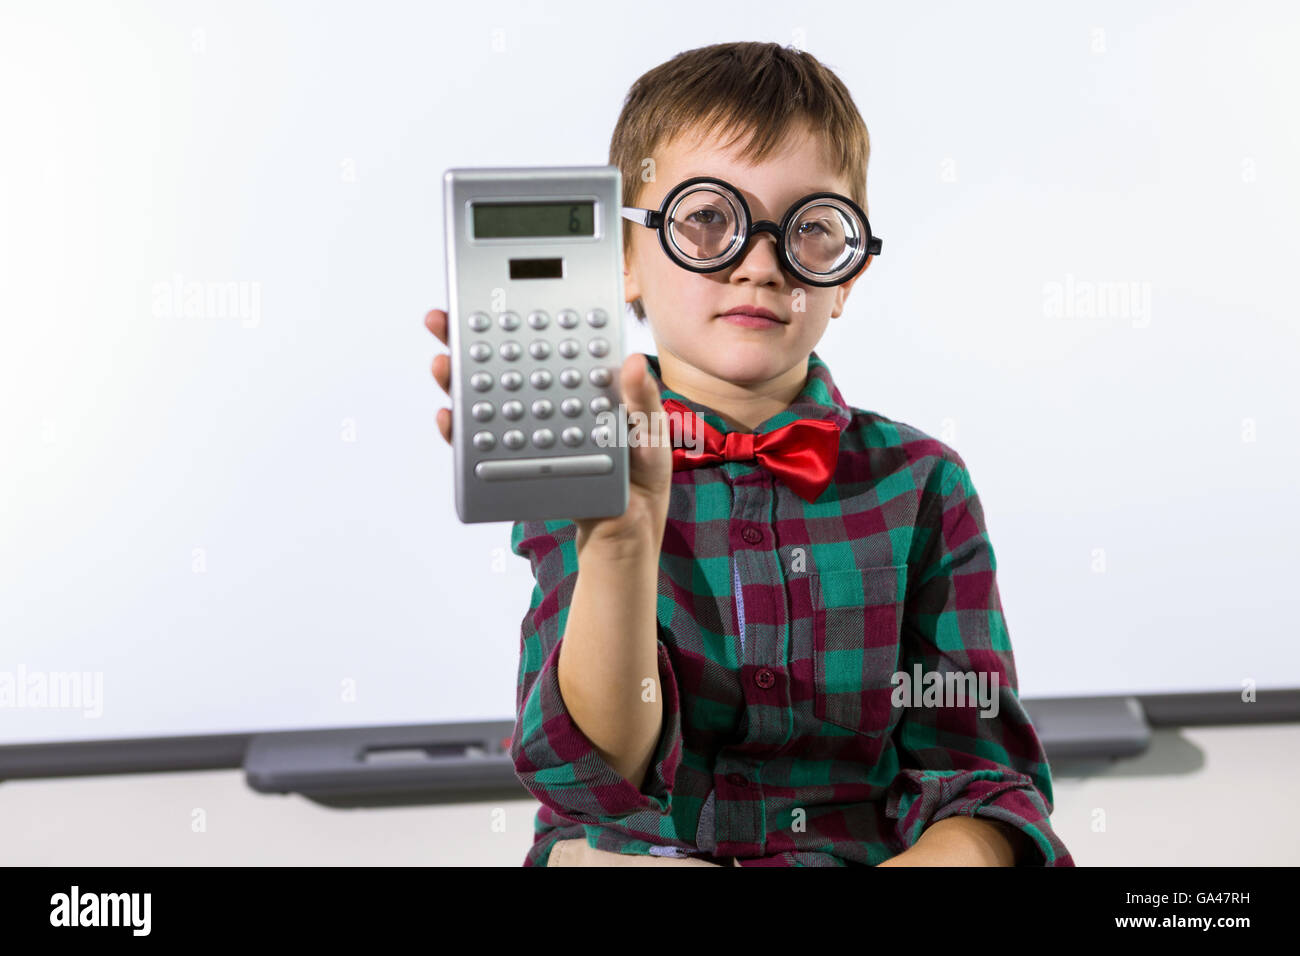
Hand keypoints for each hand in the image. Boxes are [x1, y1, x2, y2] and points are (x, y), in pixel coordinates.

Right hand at [424, 308, 672, 556]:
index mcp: (578, 383)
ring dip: (456, 381)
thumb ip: (641, 400)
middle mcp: (546, 401)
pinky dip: (462, 433)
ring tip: (443, 364)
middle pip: (501, 364)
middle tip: (442, 320)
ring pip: (484, 400)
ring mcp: (528, 431)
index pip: (544, 342)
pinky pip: (482, 448)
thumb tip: (633, 362)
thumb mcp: (652, 431)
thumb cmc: (642, 472)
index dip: (517, 315)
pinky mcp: (516, 465)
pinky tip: (451, 419)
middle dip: (466, 340)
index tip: (494, 292)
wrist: (626, 528)